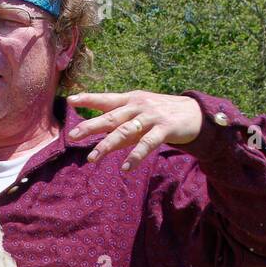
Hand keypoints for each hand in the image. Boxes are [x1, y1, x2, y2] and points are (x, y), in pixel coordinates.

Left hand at [67, 90, 202, 169]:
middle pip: (110, 117)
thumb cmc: (161, 115)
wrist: (194, 113)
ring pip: (125, 131)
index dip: (88, 99)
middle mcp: (138, 106)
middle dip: (90, 126)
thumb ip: (121, 126)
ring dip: (107, 145)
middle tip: (72, 136)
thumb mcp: (140, 115)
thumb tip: (100, 140)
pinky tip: (126, 167)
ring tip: (92, 158)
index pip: (106, 99)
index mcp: (131, 100)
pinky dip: (136, 156)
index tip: (70, 101)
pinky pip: (147, 144)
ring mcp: (151, 117)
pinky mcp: (164, 129)